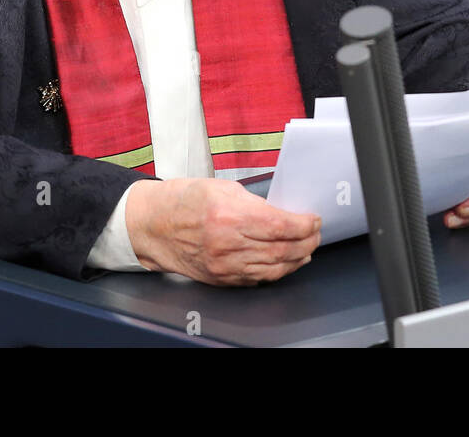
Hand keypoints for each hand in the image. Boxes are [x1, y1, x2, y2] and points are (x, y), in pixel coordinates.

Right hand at [124, 177, 321, 285]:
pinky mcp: (220, 279)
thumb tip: (281, 213)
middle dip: (306, 242)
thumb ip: (254, 203)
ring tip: (306, 249)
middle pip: (282, 250)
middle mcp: (227, 245)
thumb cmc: (184, 201)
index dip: (304, 225)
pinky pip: (257, 278)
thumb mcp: (223, 188)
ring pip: (273, 269)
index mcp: (229, 216)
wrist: (153, 225)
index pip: (280, 226)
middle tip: (315, 234)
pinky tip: (285, 262)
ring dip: (296, 259)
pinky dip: (276, 271)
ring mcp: (224, 266)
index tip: (314, 220)